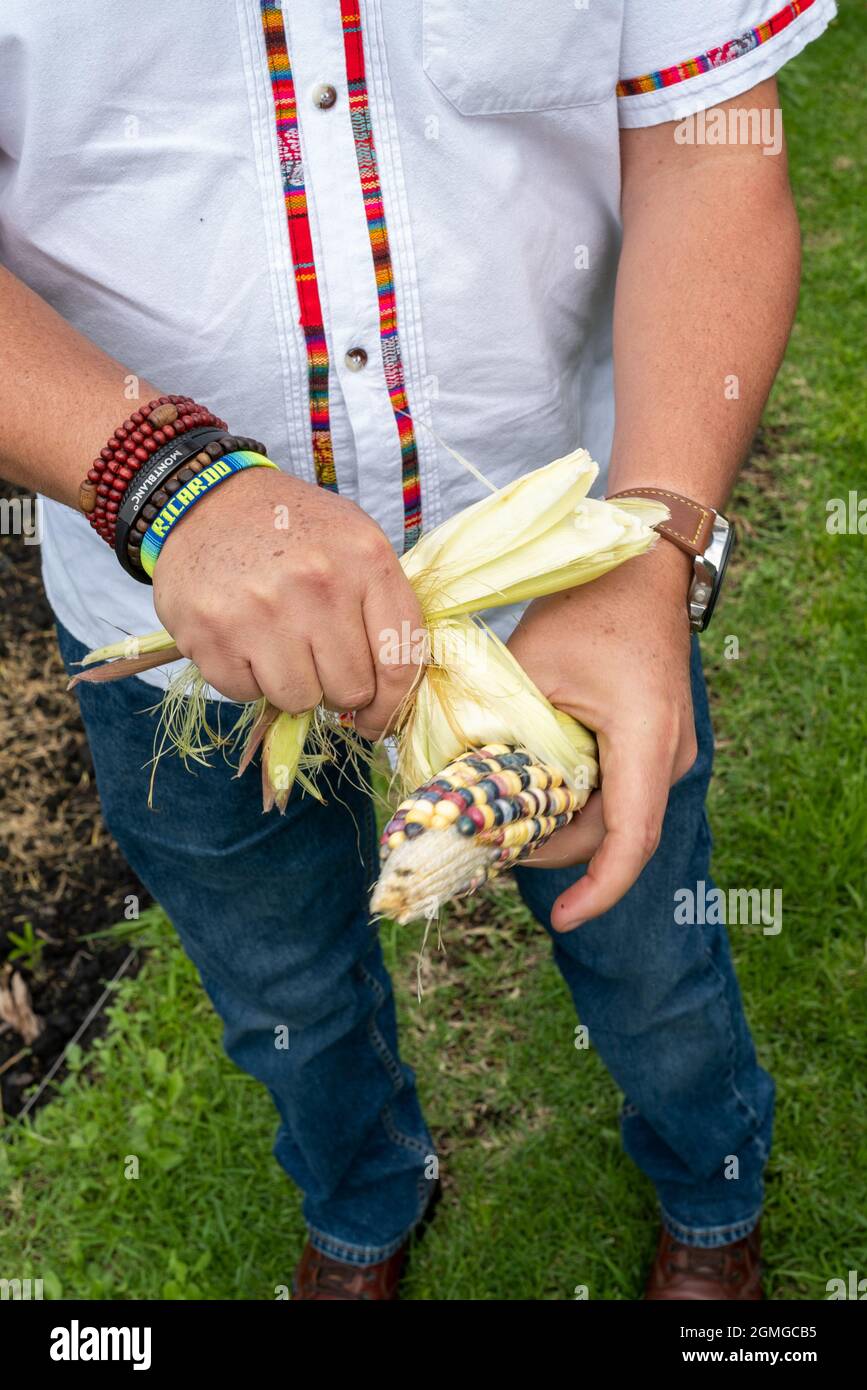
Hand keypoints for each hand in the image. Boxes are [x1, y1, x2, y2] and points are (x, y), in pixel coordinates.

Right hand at [153, 467, 422, 737]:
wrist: (204, 499)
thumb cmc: (290, 530)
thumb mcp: (353, 543)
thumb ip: (381, 609)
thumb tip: (392, 695)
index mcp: (365, 559)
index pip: (401, 660)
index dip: (392, 705)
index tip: (378, 721)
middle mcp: (317, 584)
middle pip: (351, 690)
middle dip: (338, 690)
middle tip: (318, 662)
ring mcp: (261, 610)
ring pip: (299, 700)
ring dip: (292, 686)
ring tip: (280, 646)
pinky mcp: (211, 633)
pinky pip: (245, 694)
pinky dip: (246, 679)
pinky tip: (243, 639)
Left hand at [506, 539, 696, 929]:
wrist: (640, 569)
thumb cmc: (586, 609)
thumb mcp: (533, 669)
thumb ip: (505, 731)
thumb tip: (457, 786)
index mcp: (646, 740)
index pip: (629, 839)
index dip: (598, 890)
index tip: (563, 922)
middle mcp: (669, 756)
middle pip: (610, 834)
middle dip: (550, 852)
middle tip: (488, 853)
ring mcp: (668, 753)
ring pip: (612, 816)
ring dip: (559, 826)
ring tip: (499, 825)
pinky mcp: (656, 746)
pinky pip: (617, 792)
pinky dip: (573, 802)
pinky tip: (530, 795)